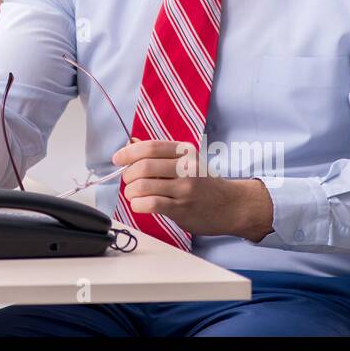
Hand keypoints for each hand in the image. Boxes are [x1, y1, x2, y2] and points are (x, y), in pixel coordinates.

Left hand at [112, 139, 274, 241]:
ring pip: (144, 185)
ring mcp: (185, 188)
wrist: (232, 206)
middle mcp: (186, 167)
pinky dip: (138, 204)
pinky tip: (139, 205)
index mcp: (185, 152)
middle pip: (144, 166)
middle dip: (128, 174)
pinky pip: (151, 204)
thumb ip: (159, 153)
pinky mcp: (182, 208)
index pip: (149, 147)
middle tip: (127, 180)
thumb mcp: (187, 161)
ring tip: (133, 194)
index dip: (128, 153)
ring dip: (131, 191)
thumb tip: (131, 142)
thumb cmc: (206, 183)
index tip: (117, 159)